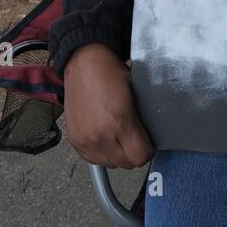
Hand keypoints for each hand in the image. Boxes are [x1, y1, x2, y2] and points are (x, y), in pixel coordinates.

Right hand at [63, 43, 154, 168]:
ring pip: (110, 164)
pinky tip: (104, 137)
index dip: (147, 150)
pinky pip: (93, 159)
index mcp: (120, 122)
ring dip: (117, 155)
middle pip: (126, 164)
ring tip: (118, 137)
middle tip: (134, 138)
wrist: (83, 62)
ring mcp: (85, 139)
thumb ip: (143, 118)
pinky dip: (101, 153)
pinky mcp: (74, 140)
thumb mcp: (137, 93)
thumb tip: (152, 135)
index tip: (147, 142)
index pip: (141, 157)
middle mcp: (101, 135)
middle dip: (133, 153)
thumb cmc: (110, 72)